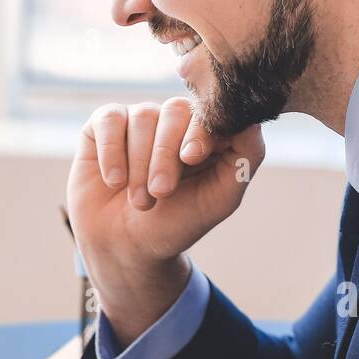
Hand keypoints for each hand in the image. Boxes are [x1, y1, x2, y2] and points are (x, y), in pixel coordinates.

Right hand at [67, 97, 265, 344]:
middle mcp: (175, 119)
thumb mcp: (220, 199)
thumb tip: (253, 118)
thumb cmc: (176, 223)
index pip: (211, 111)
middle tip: (161, 193)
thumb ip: (246, 158)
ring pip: (143, 117)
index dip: (200, 130)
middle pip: (175, 111)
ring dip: (139, 164)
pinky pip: (110, 120)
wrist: (127, 247)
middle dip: (166, 155)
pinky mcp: (105, 126)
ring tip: (140, 200)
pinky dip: (112, 152)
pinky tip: (114, 181)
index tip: (192, 158)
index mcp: (206, 132)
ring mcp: (140, 119)